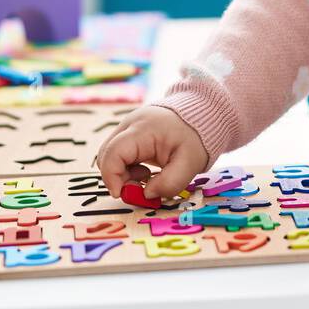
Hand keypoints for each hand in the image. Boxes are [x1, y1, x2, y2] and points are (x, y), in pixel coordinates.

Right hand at [95, 106, 210, 199]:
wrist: (201, 114)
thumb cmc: (195, 136)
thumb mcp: (190, 163)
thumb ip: (170, 183)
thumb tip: (147, 194)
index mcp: (142, 130)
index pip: (113, 153)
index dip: (112, 177)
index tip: (122, 194)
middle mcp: (130, 124)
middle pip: (106, 155)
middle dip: (117, 178)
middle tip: (138, 189)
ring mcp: (128, 126)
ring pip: (110, 155)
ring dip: (122, 173)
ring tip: (146, 176)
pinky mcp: (130, 132)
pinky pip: (118, 153)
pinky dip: (126, 167)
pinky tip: (145, 170)